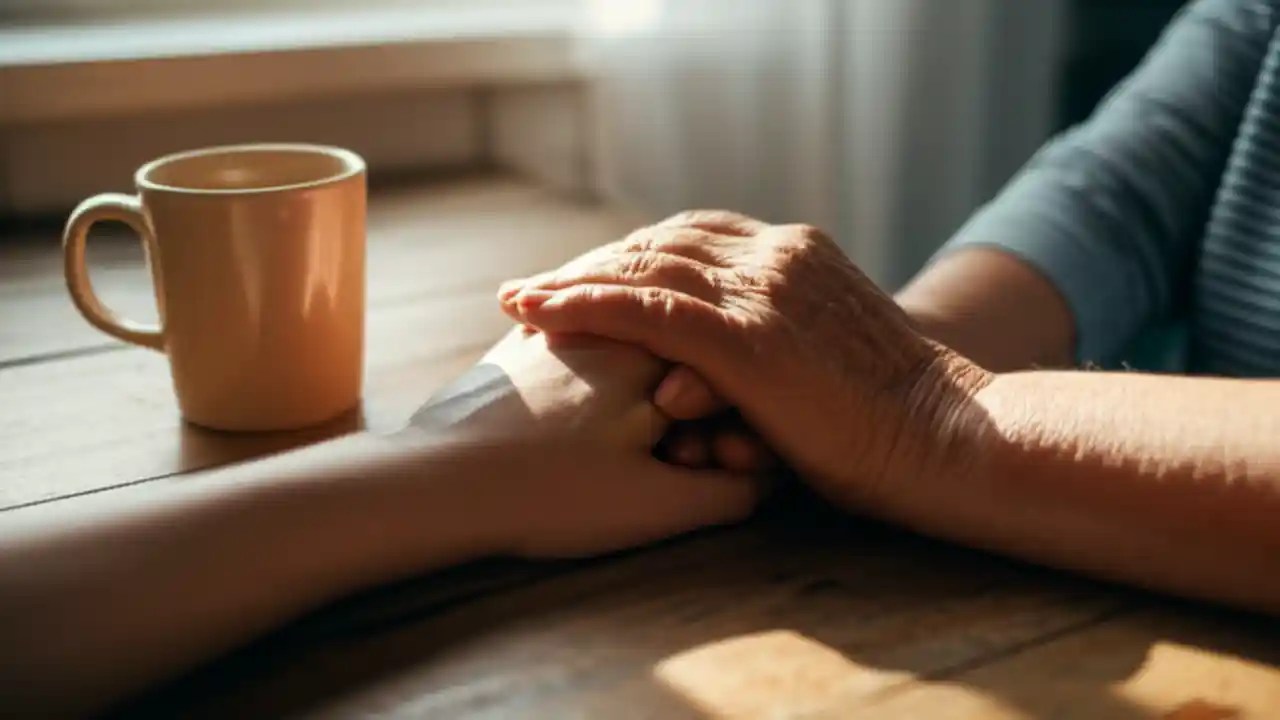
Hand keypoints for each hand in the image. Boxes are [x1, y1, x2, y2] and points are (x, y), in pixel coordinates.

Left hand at [407, 327, 764, 557]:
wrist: (431, 486)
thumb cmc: (552, 495)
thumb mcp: (662, 506)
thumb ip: (734, 488)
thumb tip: (767, 474)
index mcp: (651, 341)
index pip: (723, 364)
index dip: (731, 421)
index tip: (712, 463)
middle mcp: (603, 314)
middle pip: (679, 354)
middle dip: (691, 412)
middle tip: (673, 466)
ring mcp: (554, 325)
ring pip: (628, 354)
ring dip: (644, 402)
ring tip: (623, 461)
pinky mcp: (516, 348)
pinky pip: (582, 358)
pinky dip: (598, 392)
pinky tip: (581, 438)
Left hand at [497, 211, 991, 512]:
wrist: (948, 440)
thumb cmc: (889, 422)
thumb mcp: (828, 357)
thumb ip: (778, 337)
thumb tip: (715, 360)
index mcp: (797, 254)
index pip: (691, 238)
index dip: (631, 257)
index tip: (584, 280)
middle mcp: (776, 256)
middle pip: (657, 245)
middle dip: (590, 266)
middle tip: (534, 291)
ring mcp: (761, 291)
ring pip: (642, 269)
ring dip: (572, 284)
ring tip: (519, 302)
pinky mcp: (748, 336)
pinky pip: (645, 310)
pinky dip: (586, 307)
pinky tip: (540, 315)